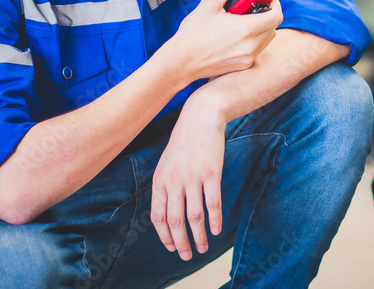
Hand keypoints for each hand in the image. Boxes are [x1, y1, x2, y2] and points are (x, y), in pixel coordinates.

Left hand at [151, 102, 224, 260]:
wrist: (201, 117)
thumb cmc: (185, 142)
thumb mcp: (167, 163)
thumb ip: (166, 186)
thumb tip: (167, 211)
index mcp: (160, 181)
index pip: (158, 216)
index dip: (164, 235)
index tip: (171, 247)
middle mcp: (174, 182)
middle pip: (175, 221)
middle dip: (180, 243)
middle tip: (187, 256)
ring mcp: (192, 178)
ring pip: (194, 216)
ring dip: (198, 237)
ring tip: (203, 248)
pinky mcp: (211, 174)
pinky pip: (212, 203)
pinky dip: (214, 220)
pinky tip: (216, 230)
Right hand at [168, 0, 281, 80]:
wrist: (181, 61)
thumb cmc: (193, 34)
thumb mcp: (210, 4)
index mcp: (245, 29)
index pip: (276, 15)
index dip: (274, 3)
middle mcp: (250, 46)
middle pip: (273, 26)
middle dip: (265, 13)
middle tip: (249, 6)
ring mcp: (248, 58)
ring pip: (266, 38)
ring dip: (260, 26)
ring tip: (240, 20)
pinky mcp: (244, 65)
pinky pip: (257, 49)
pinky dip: (253, 39)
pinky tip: (235, 35)